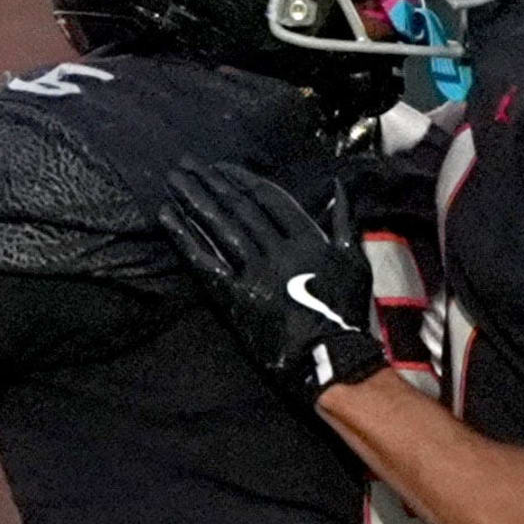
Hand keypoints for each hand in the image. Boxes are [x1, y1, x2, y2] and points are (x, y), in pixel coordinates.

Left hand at [155, 162, 388, 397]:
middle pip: (238, 207)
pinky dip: (185, 238)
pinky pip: (205, 262)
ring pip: (219, 227)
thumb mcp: (356, 260)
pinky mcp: (236, 297)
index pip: (268, 198)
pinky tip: (167, 217)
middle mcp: (277, 249)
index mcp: (306, 238)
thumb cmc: (346, 312)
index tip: (221, 167)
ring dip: (194, 200)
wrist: (331, 359)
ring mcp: (254, 273)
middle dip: (211, 183)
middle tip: (186, 164)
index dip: (242, 179)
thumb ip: (345, 220)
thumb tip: (338, 186)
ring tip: (173, 180)